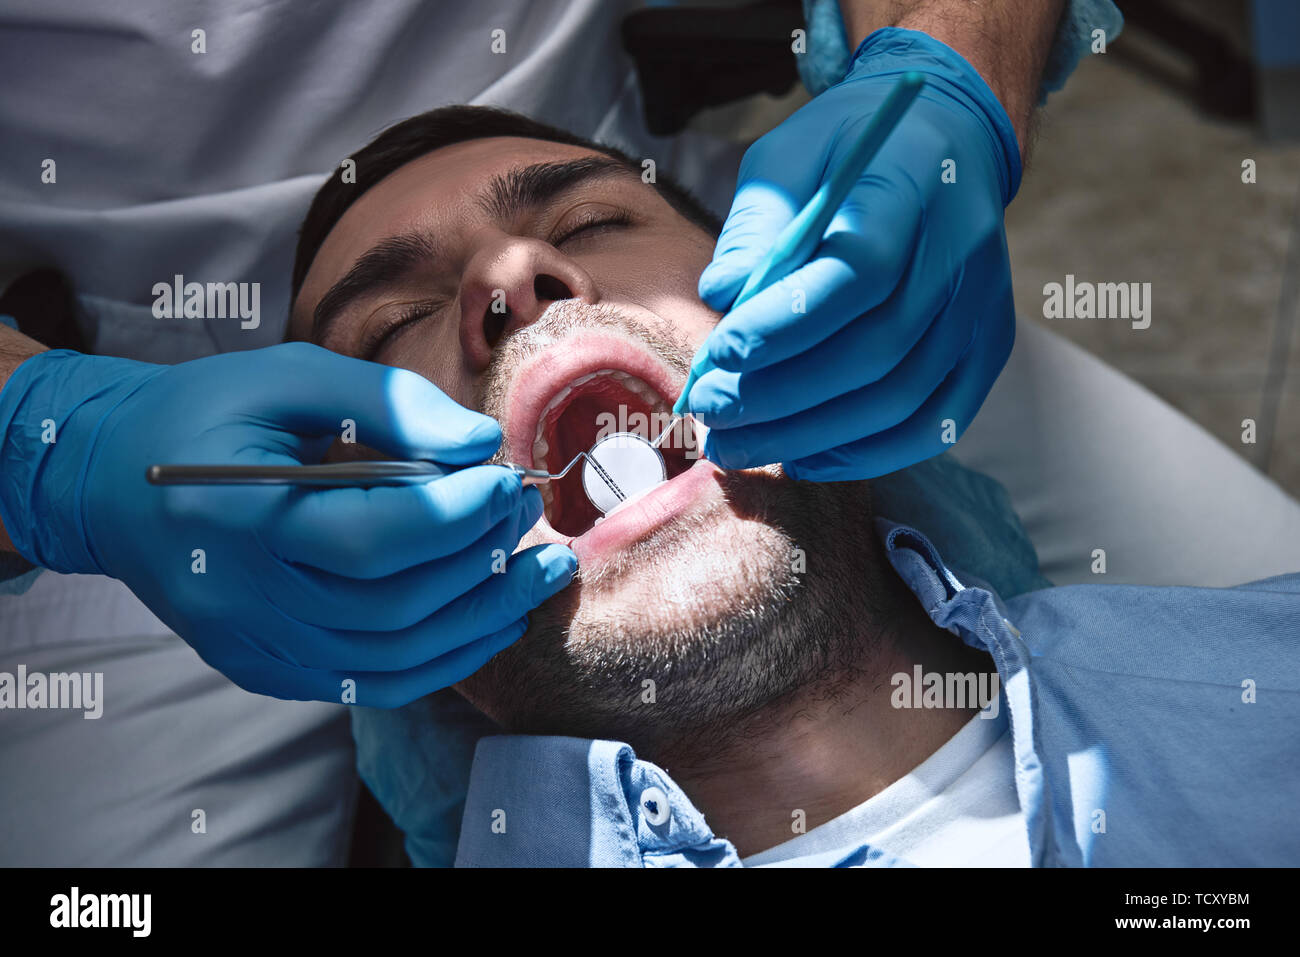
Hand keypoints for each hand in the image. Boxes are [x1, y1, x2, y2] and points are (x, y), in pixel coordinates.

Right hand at [0, 342, 573, 705]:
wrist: (113, 482)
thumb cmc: (204, 416)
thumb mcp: (287, 378)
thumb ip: (387, 401)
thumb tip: (480, 444)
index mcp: (233, 514)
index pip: (368, 537)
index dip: (454, 515)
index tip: (505, 479)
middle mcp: (240, 597)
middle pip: (390, 604)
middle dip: (479, 561)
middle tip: (526, 514)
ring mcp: (252, 645)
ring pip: (392, 656)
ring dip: (481, 617)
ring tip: (540, 573)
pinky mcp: (267, 669)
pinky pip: (372, 683)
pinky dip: (444, 659)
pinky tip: (493, 621)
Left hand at [686, 28, 1021, 479]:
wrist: (940, 142)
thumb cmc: (845, 152)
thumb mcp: (787, 158)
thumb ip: (755, 226)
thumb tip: (720, 297)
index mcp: (910, 189)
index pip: (858, 274)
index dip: (784, 326)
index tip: (718, 355)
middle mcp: (960, 255)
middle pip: (877, 351)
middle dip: (780, 397)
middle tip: (710, 411)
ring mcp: (982, 309)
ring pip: (899, 401)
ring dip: (808, 436)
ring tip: (734, 444)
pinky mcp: (985, 350)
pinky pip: (932, 426)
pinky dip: (863, 455)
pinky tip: (800, 457)